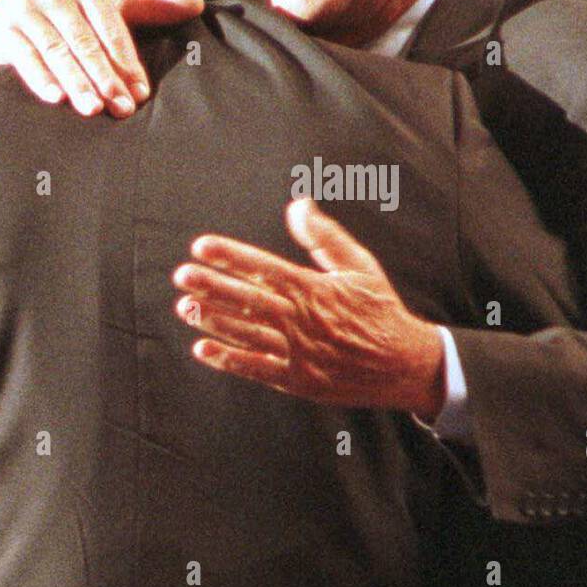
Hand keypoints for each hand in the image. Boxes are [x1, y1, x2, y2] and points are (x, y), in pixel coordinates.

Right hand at [0, 0, 203, 115]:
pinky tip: (55, 98)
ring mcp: (23, 8)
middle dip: (104, 77)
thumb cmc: (71, 25)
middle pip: (84, 39)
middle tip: (122, 108)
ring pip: (55, 49)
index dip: (126, 59)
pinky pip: (23, 55)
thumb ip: (151, 9)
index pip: (111, 24)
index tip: (140, 92)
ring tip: (92, 109)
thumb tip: (199, 4)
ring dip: (76, 81)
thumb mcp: (109, 14)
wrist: (7, 28)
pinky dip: (39, 77)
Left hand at [172, 198, 446, 417]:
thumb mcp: (360, 267)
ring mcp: (299, 353)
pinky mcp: (298, 379)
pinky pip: (257, 368)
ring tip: (186, 307)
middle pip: (249, 300)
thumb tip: (298, 206)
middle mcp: (303, 321)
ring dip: (214, 320)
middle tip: (183, 275)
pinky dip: (229, 359)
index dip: (231, 256)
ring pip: (248, 333)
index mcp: (315, 290)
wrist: (404, 364)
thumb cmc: (380, 311)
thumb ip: (325, 237)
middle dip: (213, 286)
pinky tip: (203, 348)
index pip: (265, 268)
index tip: (202, 246)